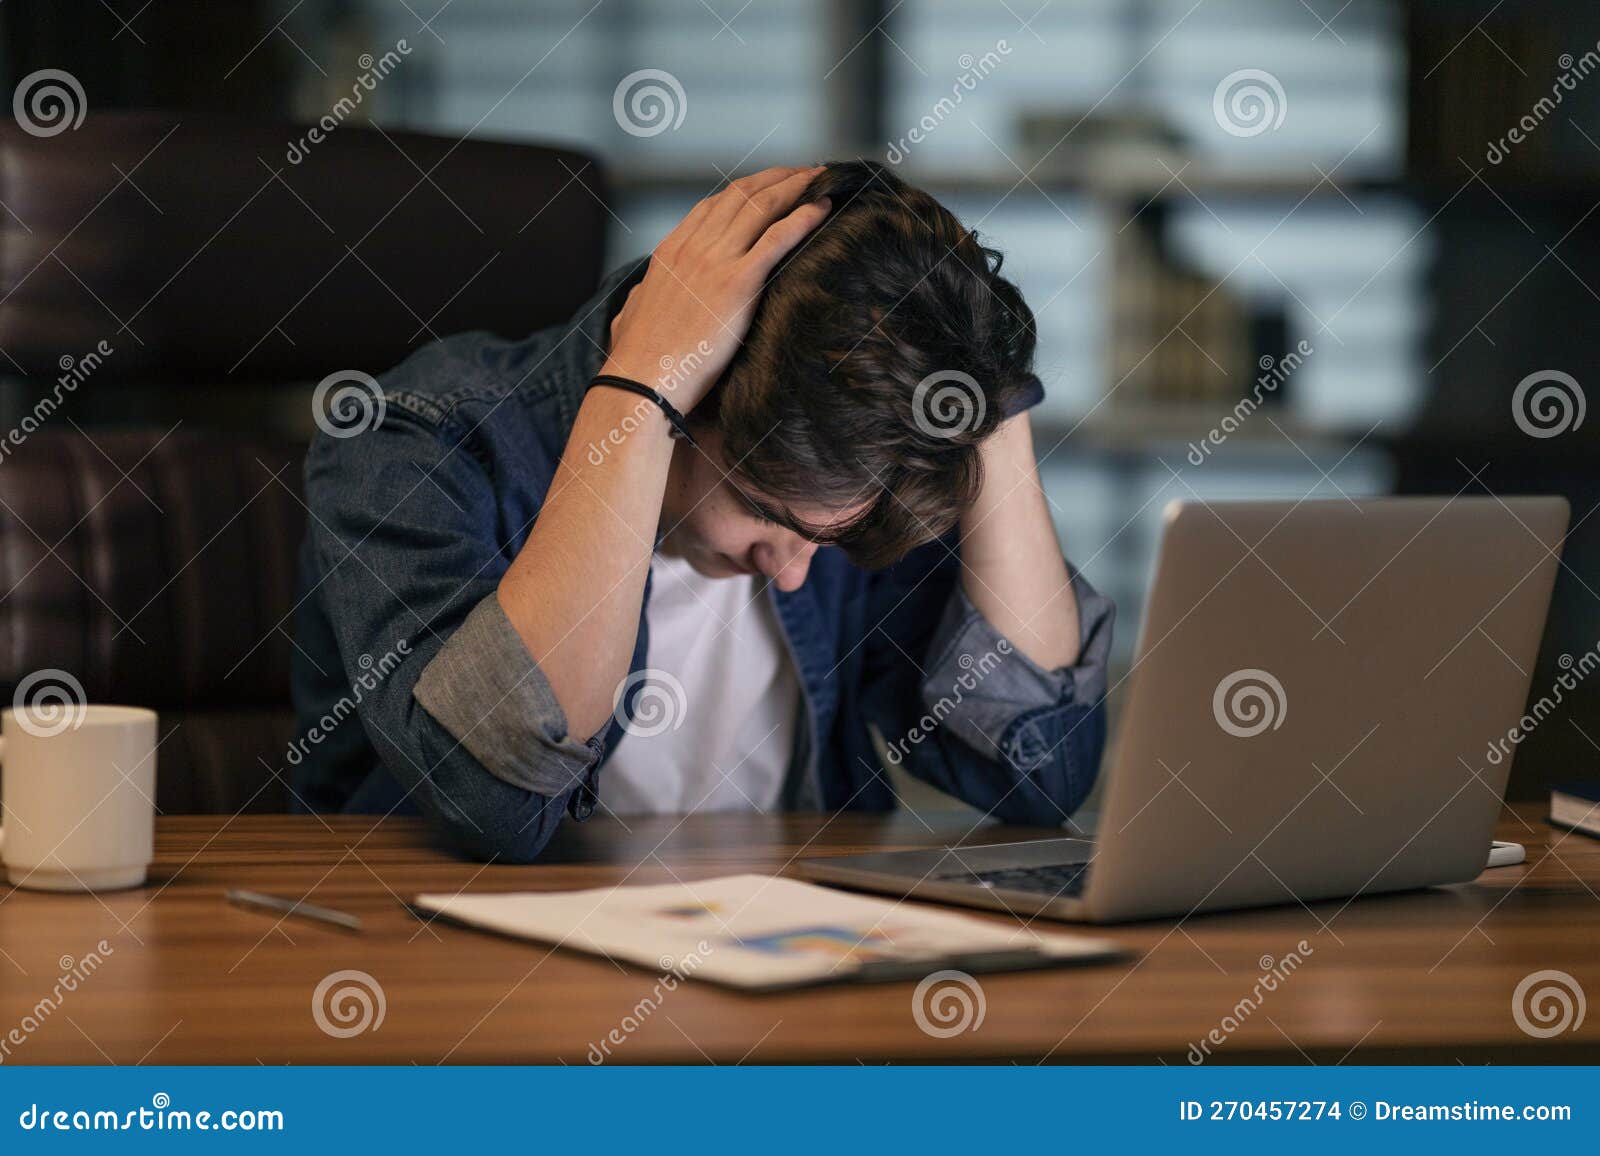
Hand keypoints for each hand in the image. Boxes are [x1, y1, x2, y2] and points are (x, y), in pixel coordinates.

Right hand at [602, 165, 830, 411]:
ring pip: (763, 205)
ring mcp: (716, 261)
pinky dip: (804, 216)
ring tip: (822, 180)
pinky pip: (778, 237)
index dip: (746, 189)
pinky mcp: (738, 282)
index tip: (769, 185)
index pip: (713, 205)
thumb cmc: (637, 360)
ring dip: (797, 186)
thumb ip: (641, 295)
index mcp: (670, 251)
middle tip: (806, 173)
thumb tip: (641, 293)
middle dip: (778, 178)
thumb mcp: (632, 314)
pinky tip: (823, 208)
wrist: (641, 380)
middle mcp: (693, 247)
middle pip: (742, 194)